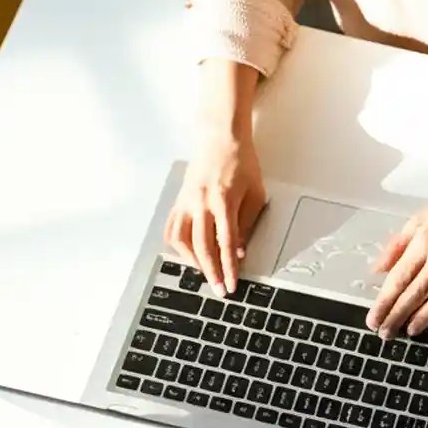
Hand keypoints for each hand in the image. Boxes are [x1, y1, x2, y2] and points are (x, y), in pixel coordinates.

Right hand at [165, 133, 266, 295]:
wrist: (220, 138)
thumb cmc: (242, 162)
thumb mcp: (255, 192)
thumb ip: (247, 222)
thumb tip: (238, 250)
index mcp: (223, 201)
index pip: (226, 243)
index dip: (229, 268)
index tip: (232, 284)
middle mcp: (201, 203)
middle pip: (202, 247)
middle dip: (211, 272)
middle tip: (218, 289)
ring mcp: (186, 202)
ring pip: (181, 241)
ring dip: (192, 261)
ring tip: (205, 272)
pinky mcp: (179, 200)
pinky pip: (172, 228)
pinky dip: (178, 245)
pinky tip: (188, 253)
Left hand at [367, 195, 427, 337]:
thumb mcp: (417, 221)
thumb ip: (396, 246)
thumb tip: (378, 269)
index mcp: (424, 243)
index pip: (399, 278)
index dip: (385, 301)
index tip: (374, 317)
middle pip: (416, 294)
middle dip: (398, 316)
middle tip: (385, 332)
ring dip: (422, 319)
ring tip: (409, 331)